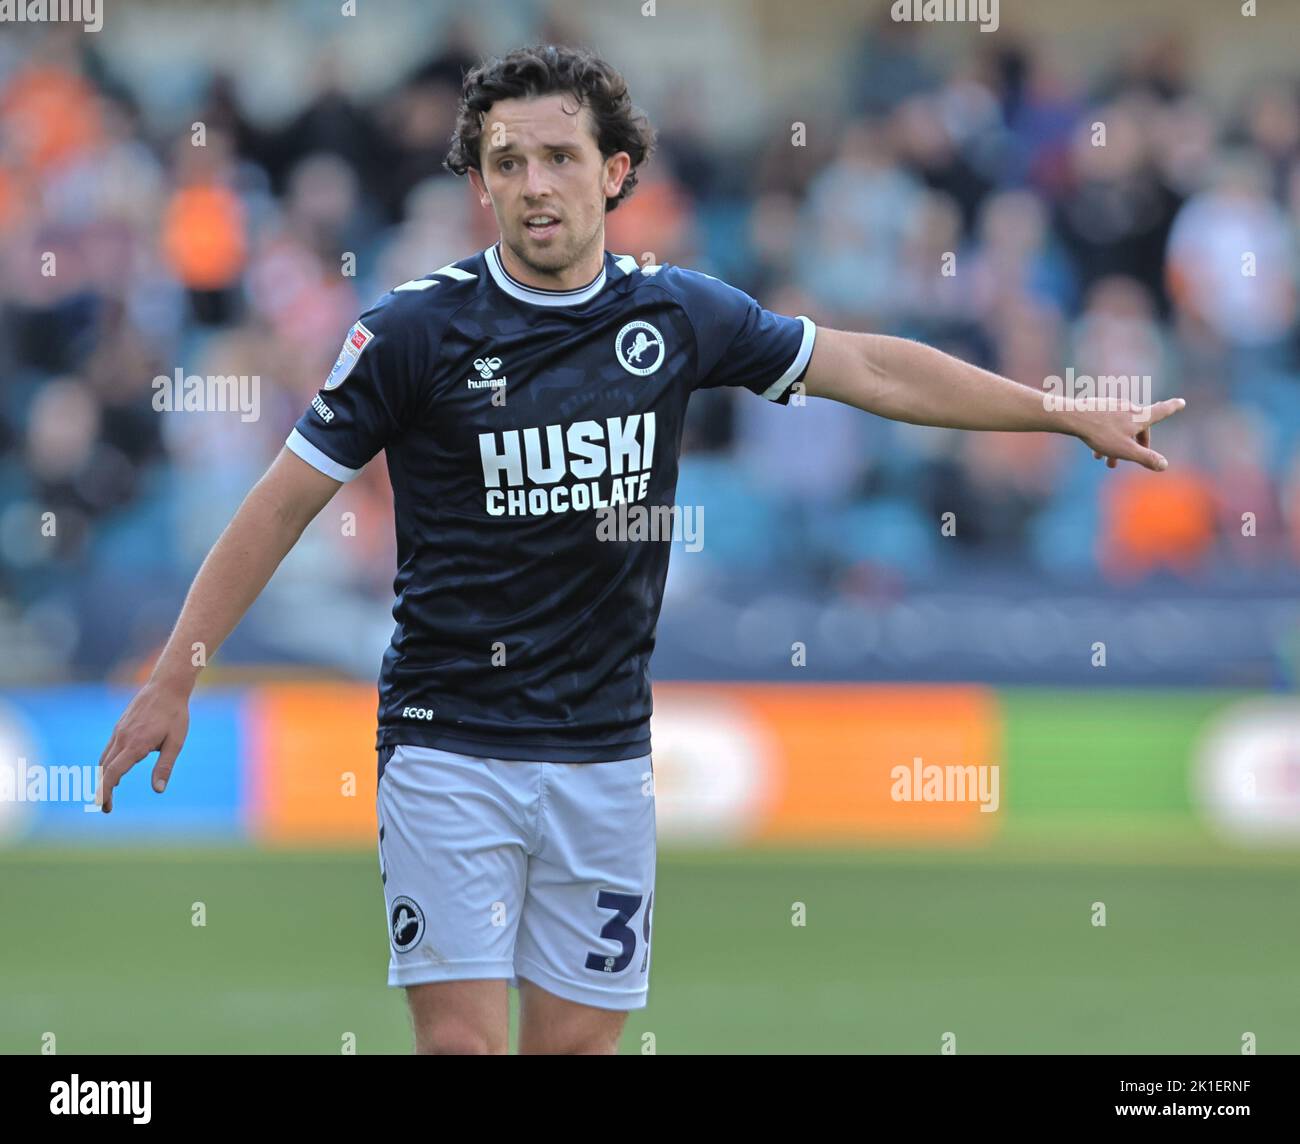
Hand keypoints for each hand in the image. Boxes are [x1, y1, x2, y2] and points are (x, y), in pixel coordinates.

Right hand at [96, 678, 191, 812]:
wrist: (167, 686)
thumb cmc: (175, 714)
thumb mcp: (176, 742)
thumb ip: (165, 766)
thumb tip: (158, 790)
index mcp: (136, 745)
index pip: (113, 773)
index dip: (106, 792)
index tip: (104, 807)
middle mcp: (122, 739)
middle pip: (105, 769)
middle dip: (103, 790)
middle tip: (107, 808)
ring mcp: (119, 731)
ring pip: (104, 759)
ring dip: (104, 777)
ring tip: (109, 792)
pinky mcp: (120, 727)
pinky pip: (109, 749)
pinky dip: (107, 763)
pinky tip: (115, 770)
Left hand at [1072, 397, 1186, 470]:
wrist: (1073, 417)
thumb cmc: (1101, 434)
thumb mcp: (1126, 450)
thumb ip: (1146, 458)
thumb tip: (1164, 465)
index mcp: (1140, 416)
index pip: (1161, 411)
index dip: (1173, 408)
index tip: (1182, 402)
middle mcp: (1129, 408)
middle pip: (1139, 426)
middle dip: (1136, 445)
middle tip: (1131, 459)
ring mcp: (1114, 406)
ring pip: (1121, 428)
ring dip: (1117, 446)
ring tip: (1107, 463)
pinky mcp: (1099, 408)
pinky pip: (1108, 425)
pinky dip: (1106, 439)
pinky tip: (1095, 452)